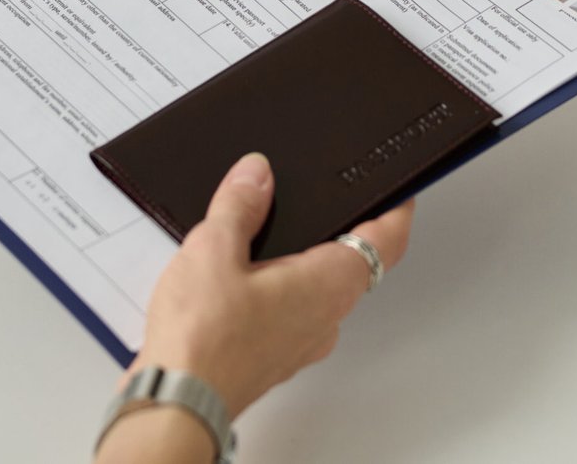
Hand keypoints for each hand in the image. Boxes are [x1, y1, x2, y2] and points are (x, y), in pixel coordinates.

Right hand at [128, 153, 413, 417]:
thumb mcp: (214, 249)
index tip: (399, 191)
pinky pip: (291, 315)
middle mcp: (326, 318)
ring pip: (320, 293)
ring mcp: (301, 343)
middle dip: (343, 231)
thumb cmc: (203, 339)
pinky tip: (240, 279)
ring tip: (269, 234)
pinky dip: (278, 291)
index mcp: (328, 285)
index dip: (396, 210)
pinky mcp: (273, 358)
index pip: (387, 242)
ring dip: (304, 263)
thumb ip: (240, 205)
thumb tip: (257, 175)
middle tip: (330, 202)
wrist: (177, 402)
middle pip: (355, 266)